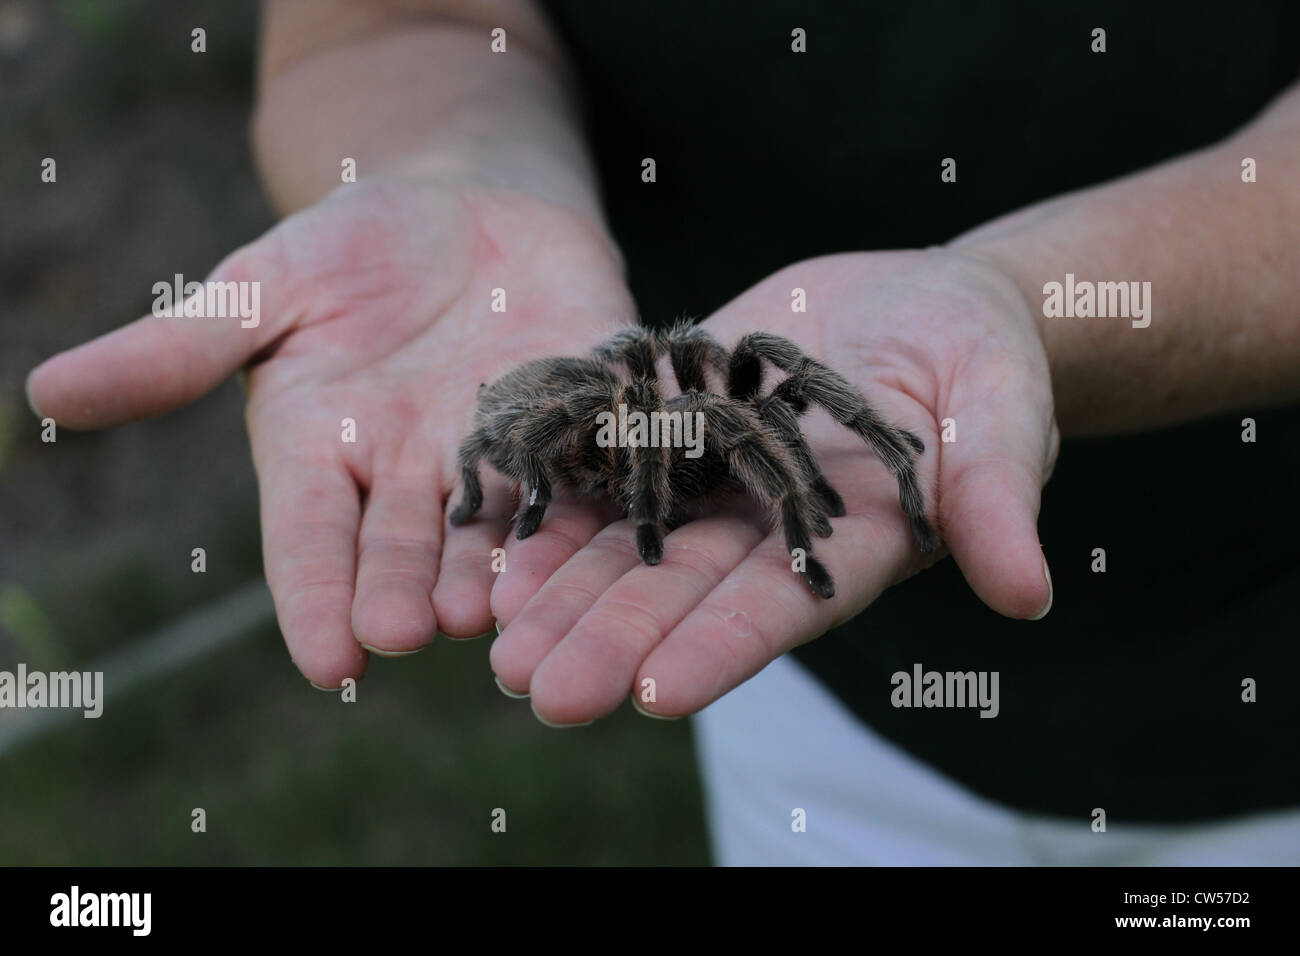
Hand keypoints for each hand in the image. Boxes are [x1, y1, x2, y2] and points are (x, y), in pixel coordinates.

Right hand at [27, 178, 632, 686]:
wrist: (470, 205)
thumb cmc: (352, 249)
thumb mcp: (265, 286)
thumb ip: (180, 347)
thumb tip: (44, 391)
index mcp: (327, 456)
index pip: (312, 542)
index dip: (316, 597)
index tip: (324, 659)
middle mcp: (412, 477)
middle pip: (407, 549)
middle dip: (408, 592)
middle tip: (411, 634)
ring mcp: (501, 454)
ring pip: (497, 526)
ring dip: (496, 570)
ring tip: (494, 610)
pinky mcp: (579, 420)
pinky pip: (581, 468)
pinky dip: (582, 501)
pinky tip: (587, 535)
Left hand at [487, 249, 1058, 723]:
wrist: (921, 304)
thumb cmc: (984, 363)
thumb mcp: (1000, 416)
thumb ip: (996, 497)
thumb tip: (1031, 595)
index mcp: (843, 549)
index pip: (776, 609)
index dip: (719, 649)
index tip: (655, 694)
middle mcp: (762, 533)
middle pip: (677, 595)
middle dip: (607, 640)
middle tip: (536, 690)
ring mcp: (711, 483)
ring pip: (624, 545)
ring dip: (558, 590)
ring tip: (488, 634)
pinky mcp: (672, 426)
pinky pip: (604, 465)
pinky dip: (553, 497)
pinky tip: (493, 530)